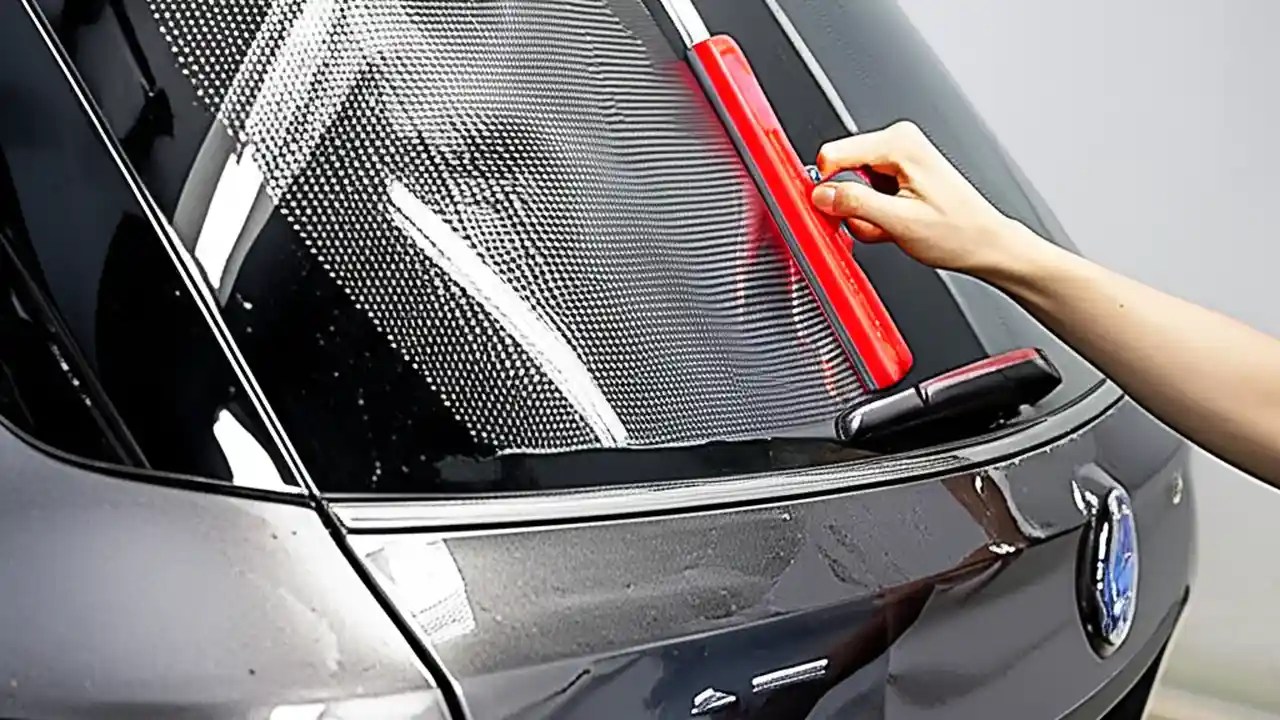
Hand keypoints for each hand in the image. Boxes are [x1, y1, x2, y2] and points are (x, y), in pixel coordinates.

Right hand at [810, 120, 1047, 277]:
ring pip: (852, 188)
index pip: (833, 154)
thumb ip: (856, 204)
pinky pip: (866, 194)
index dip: (828, 188)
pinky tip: (895, 224)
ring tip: (892, 226)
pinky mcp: (897, 174)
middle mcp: (898, 143)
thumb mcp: (900, 222)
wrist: (983, 243)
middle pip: (842, 173)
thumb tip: (822, 194)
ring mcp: (897, 158)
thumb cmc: (958, 231)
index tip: (832, 211)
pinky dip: (874, 215)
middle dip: (853, 207)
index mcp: (900, 144)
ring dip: (865, 215)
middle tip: (879, 225)